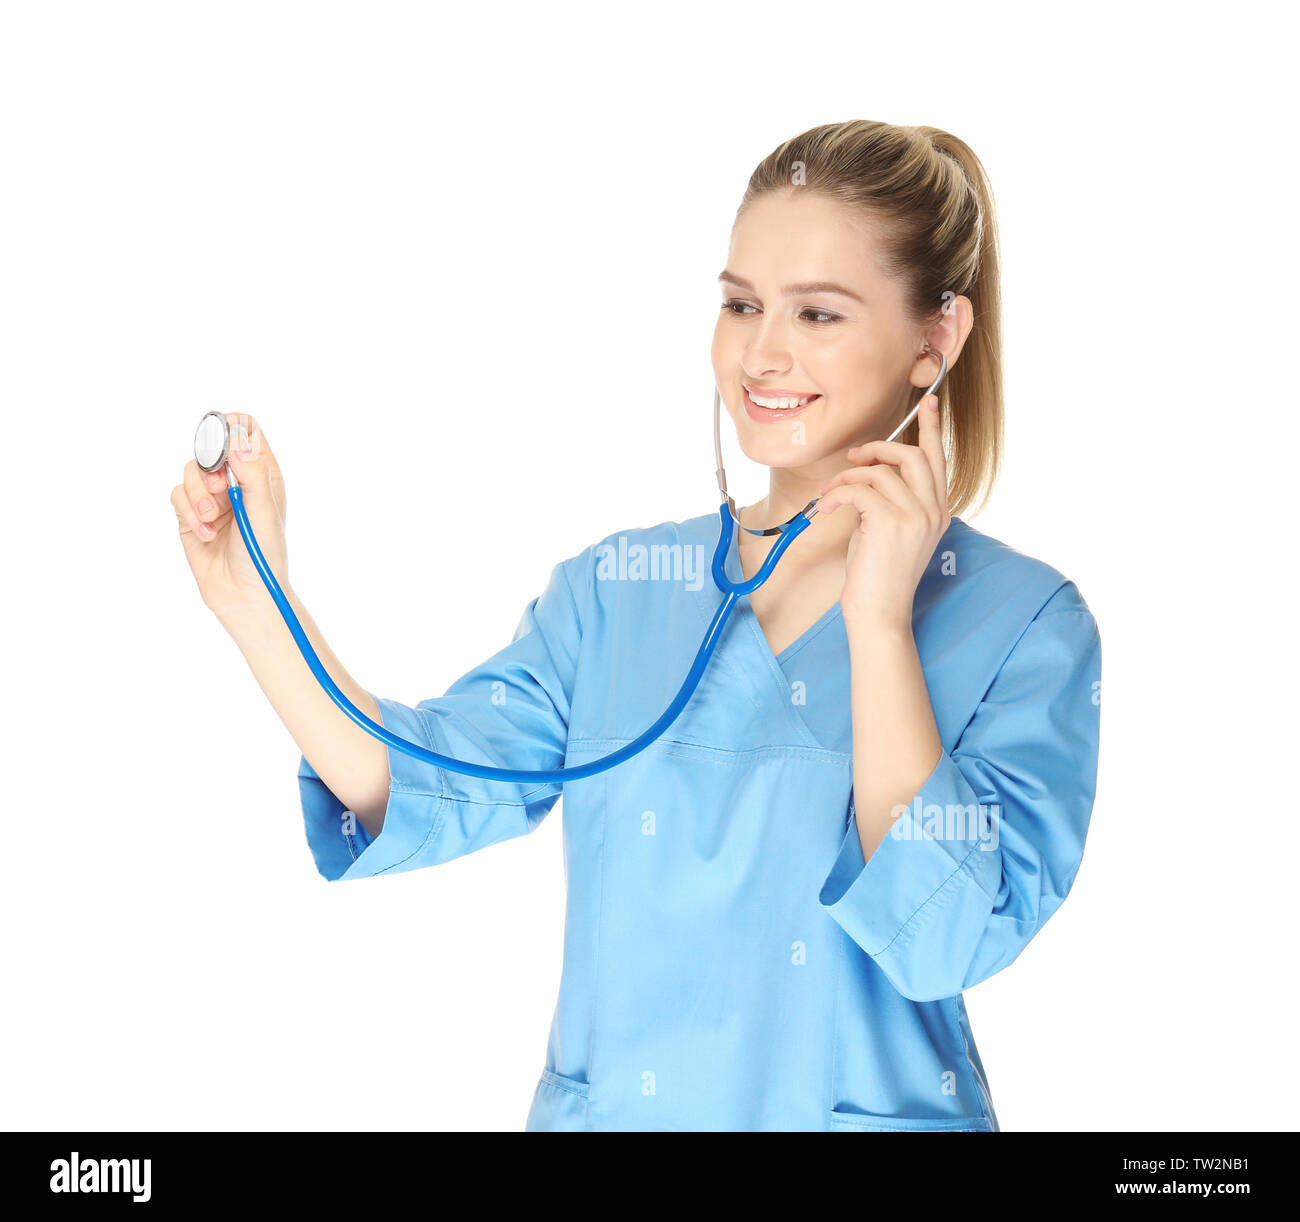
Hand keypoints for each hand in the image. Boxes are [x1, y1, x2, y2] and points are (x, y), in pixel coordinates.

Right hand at [171, 412, 289, 624]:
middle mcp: (236, 482)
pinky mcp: (191, 514)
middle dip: (210, 467)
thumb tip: (237, 440)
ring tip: (212, 519)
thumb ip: (253, 474)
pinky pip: (178, 496)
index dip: (232, 427)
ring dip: (198, 495)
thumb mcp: (264, 513)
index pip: (247, 432)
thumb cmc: (264, 556)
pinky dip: (190, 514)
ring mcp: (212, 497)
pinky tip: (206, 534)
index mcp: (262, 475)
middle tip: (220, 489)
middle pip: (210, 448)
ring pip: (190, 472)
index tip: (222, 438)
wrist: (244, 595)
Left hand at [817, 394, 950, 629]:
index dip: (931, 429)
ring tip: (830, 495)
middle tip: (852, 459)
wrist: (878, 612)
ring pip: (880, 472)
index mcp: (937, 511)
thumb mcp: (888, 530)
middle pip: (912, 456)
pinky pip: (861, 490)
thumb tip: (866, 472)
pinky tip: (826, 508)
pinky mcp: (893, 523)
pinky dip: (838, 494)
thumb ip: (888, 500)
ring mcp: (917, 517)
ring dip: (847, 479)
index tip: (928, 403)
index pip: (937, 460)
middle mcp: (934, 511)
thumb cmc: (877, 575)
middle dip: (877, 449)